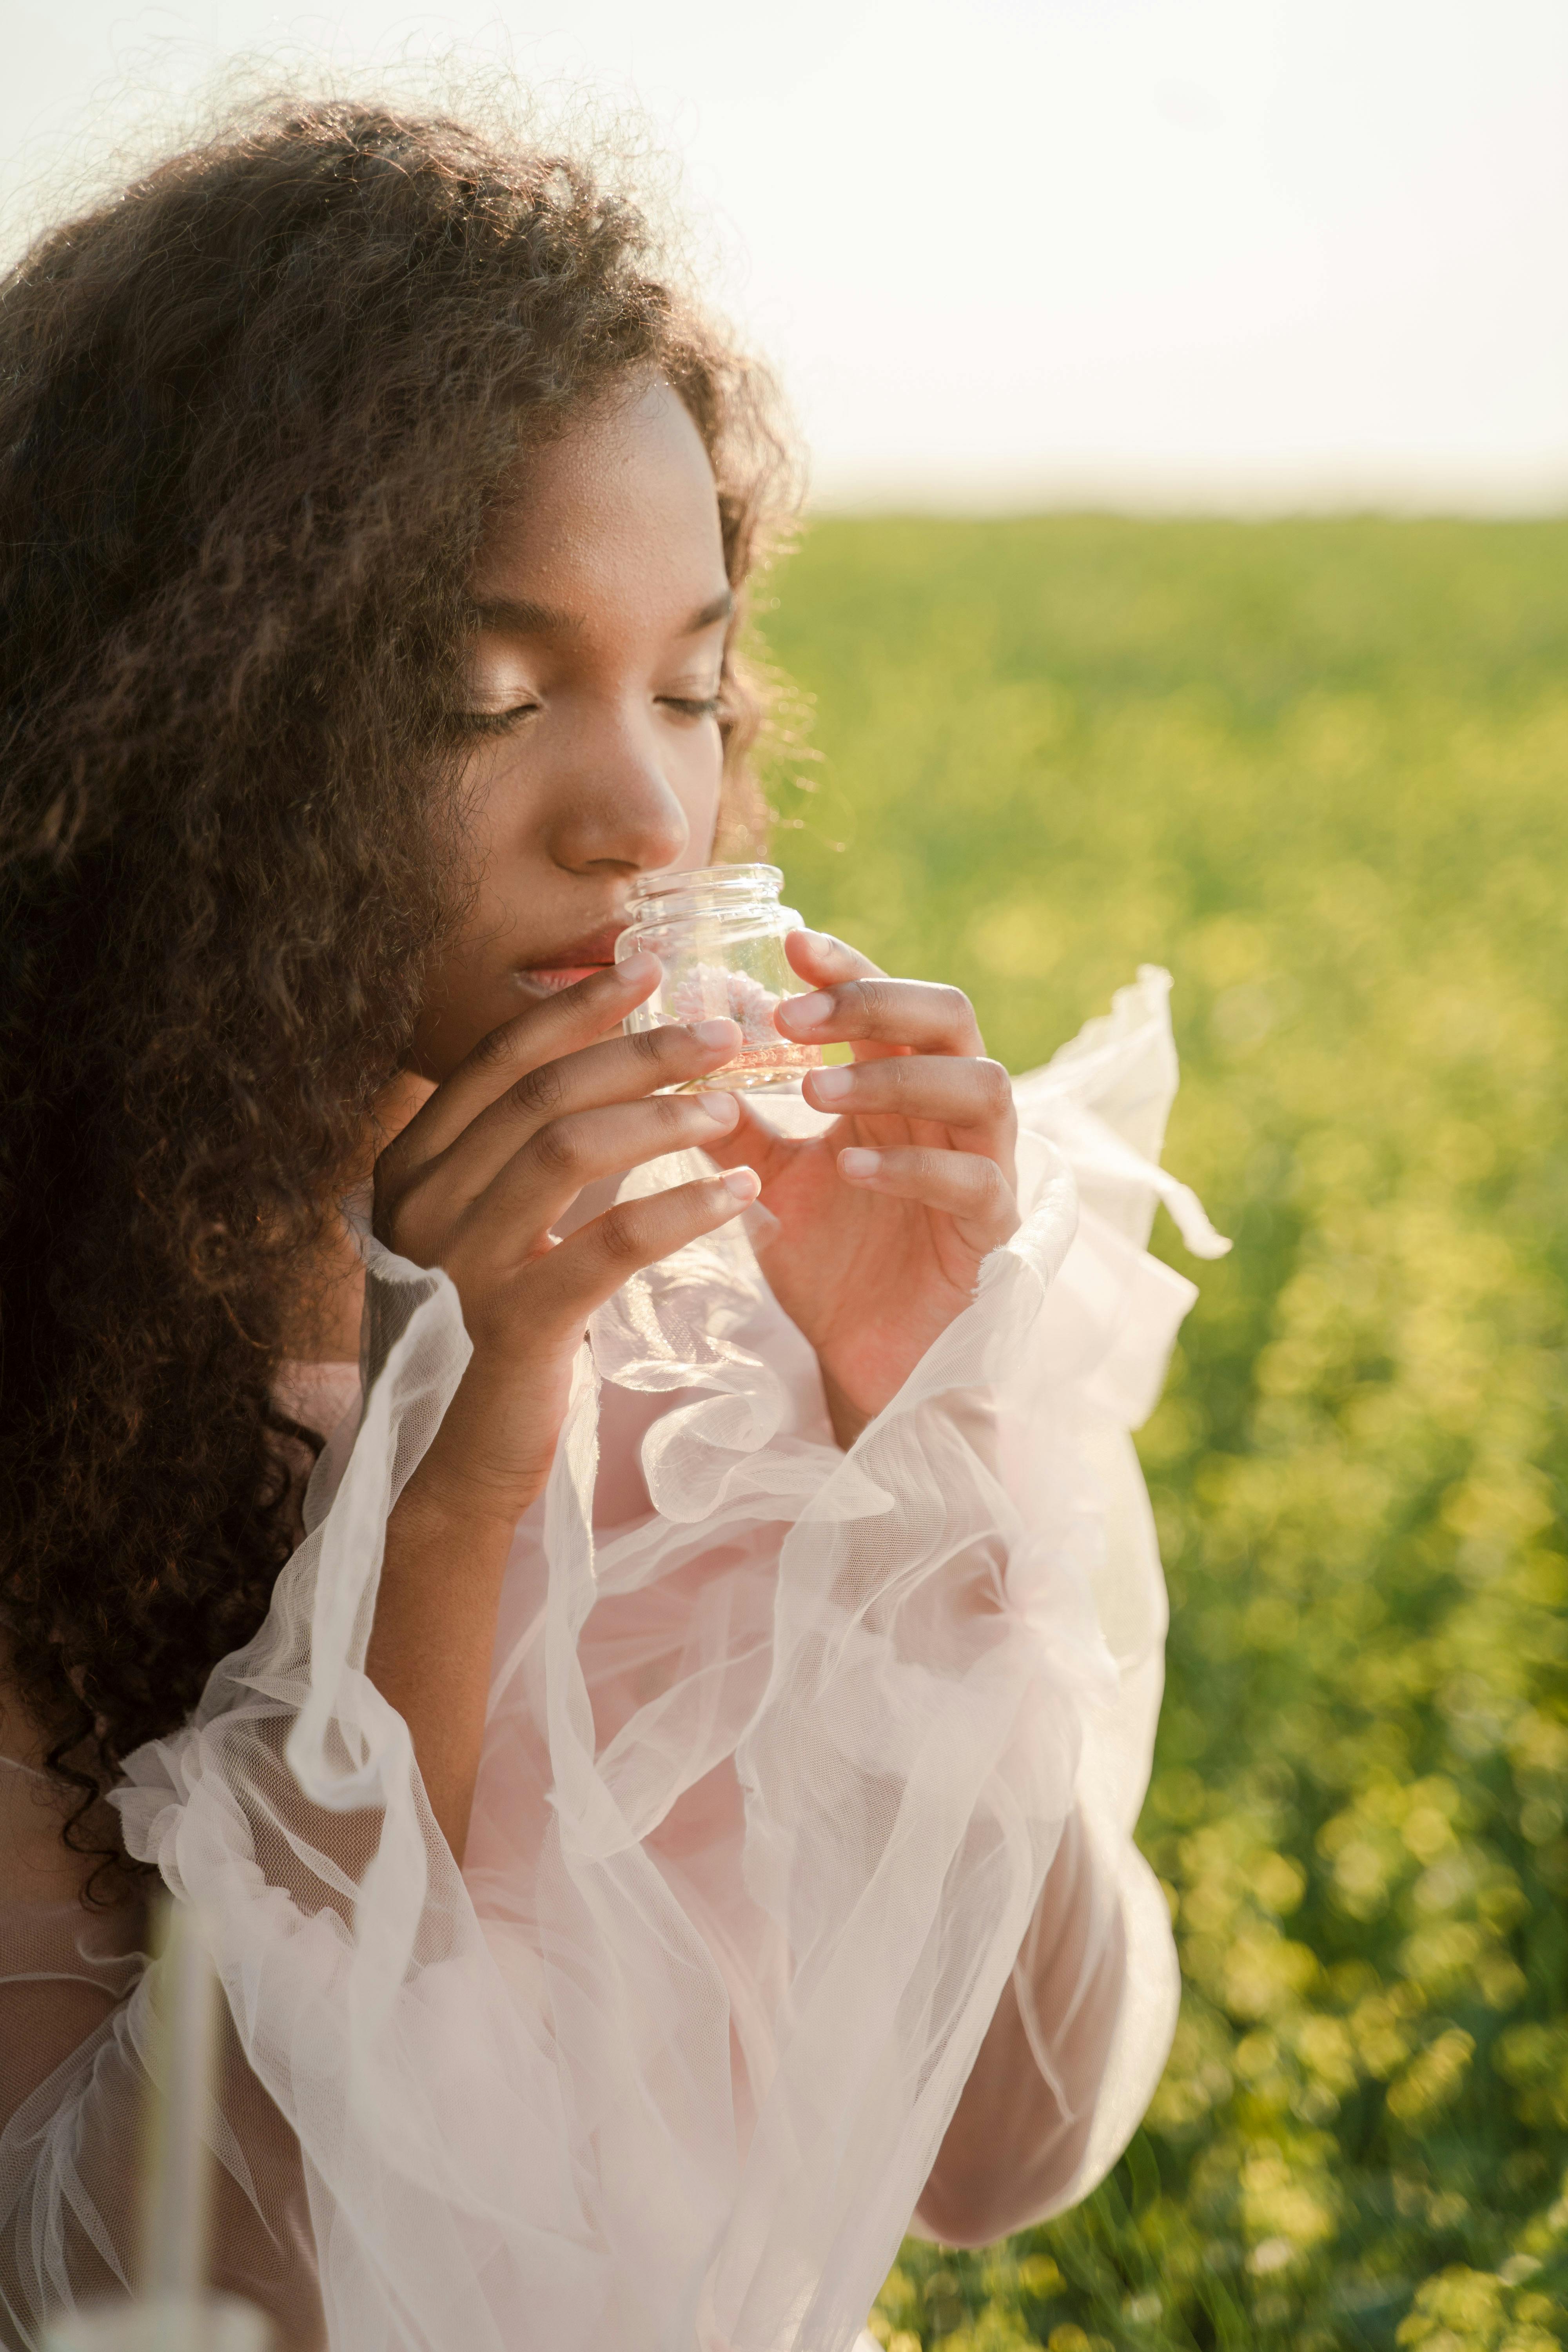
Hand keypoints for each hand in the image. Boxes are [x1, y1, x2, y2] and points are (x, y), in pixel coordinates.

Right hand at [371, 955, 759, 1528]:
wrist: (459, 1462)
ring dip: (662, 1115)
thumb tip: (596, 1061)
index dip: (575, 1006)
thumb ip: (520, 1153)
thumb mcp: (490, 1228)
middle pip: (541, 1091)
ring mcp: (458, 1261)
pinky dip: (683, 1207)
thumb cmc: (489, 1333)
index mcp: (411, 1166)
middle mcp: (420, 1201)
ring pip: (569, 1147)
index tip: (649, 965)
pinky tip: (739, 1192)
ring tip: (734, 1106)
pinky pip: (610, 1241)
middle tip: (724, 1031)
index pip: (497, 1058)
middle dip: (639, 1048)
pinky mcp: (513, 1321)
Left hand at [700, 931, 1018, 1443]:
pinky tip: (854, 1167)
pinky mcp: (993, 1231)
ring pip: (982, 1085)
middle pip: (950, 1016)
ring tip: (814, 1088)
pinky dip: (916, 1167)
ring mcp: (984, 1165)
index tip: (788, 943)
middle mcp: (951, 1111)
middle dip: (875, 1000)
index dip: (847, 965)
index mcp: (903, 1084)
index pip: (892, 997)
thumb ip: (733, 1112)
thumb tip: (688, 1034)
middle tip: (791, 1014)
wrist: (862, 1358)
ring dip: (896, 1076)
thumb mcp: (766, 1175)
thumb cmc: (828, 1256)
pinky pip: (976, 1182)